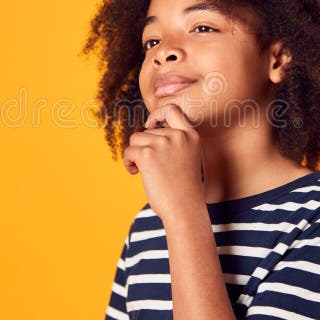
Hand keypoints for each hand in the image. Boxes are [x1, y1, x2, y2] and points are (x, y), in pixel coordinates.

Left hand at [122, 103, 204, 220]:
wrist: (184, 209)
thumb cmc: (184, 189)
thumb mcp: (187, 158)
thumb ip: (174, 143)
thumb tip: (147, 130)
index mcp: (191, 136)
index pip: (172, 110)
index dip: (157, 114)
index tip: (150, 124)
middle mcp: (178, 136)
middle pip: (147, 131)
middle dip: (144, 147)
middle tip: (151, 166)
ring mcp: (163, 143)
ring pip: (136, 140)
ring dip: (135, 154)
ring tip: (143, 170)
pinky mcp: (148, 154)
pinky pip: (129, 151)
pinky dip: (128, 162)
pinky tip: (135, 173)